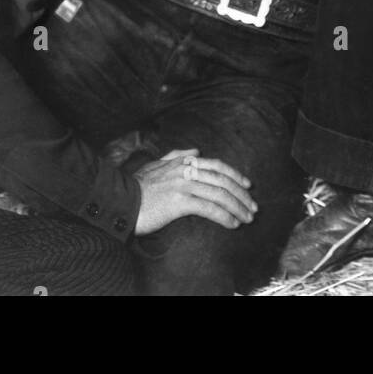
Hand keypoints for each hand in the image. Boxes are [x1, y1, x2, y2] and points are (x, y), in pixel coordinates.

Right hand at [132, 148, 257, 234]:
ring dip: (237, 207)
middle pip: (222, 180)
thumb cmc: (136, 187)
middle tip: (253, 207)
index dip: (235, 174)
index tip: (247, 185)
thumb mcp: (155, 165)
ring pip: (219, 194)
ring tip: (247, 218)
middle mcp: (185, 170)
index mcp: (182, 161)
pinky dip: (224, 216)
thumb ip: (176, 155)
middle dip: (241, 194)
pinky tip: (232, 223)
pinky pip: (209, 208)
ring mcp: (183, 184)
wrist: (119, 201)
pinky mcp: (179, 202)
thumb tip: (196, 150)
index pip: (216, 165)